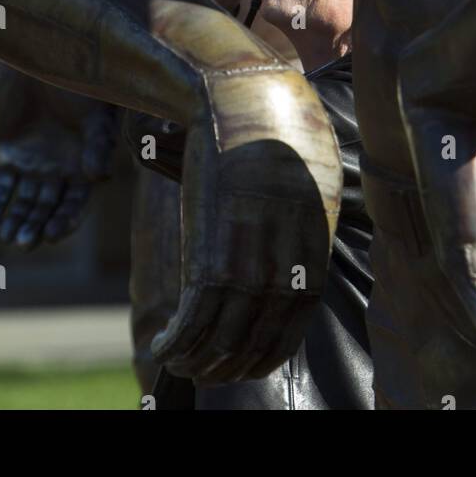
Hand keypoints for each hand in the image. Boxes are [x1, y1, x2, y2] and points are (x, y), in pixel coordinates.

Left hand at [0, 64, 117, 248]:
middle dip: (38, 226)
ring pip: (25, 201)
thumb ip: (99, 143)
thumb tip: (98, 179)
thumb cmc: (77, 80)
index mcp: (86, 162)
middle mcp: (62, 168)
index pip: (76, 201)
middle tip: (25, 242)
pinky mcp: (10, 153)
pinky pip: (3, 185)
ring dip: (16, 220)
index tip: (52, 235)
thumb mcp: (94, 111)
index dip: (65, 220)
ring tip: (6, 237)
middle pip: (49, 207)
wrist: (39, 54)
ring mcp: (35, 162)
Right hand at [148, 46, 342, 381]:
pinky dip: (177, 344)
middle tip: (205, 374)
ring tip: (179, 364)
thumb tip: (285, 242)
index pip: (291, 330)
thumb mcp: (303, 183)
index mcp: (311, 255)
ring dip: (197, 361)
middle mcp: (284, 271)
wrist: (249, 102)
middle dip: (228, 366)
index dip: (263, 354)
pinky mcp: (212, 259)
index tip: (245, 364)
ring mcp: (250, 269)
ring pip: (221, 340)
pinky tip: (164, 347)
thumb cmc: (274, 131)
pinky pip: (193, 322)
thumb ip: (297, 222)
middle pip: (254, 342)